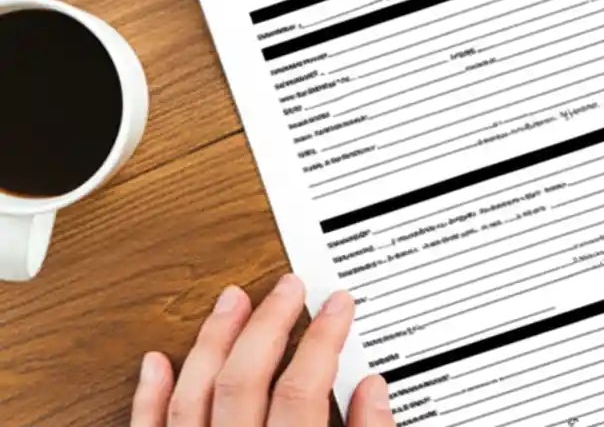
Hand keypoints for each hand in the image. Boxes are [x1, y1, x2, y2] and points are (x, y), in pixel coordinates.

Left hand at [130, 274, 392, 425]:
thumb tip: (374, 391)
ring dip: (212, 343)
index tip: (338, 306)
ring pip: (193, 395)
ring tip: (230, 300)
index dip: (323, 339)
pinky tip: (157, 361)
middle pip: (243, 380)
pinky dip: (149, 394)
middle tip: (287, 287)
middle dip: (269, 324)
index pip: (303, 389)